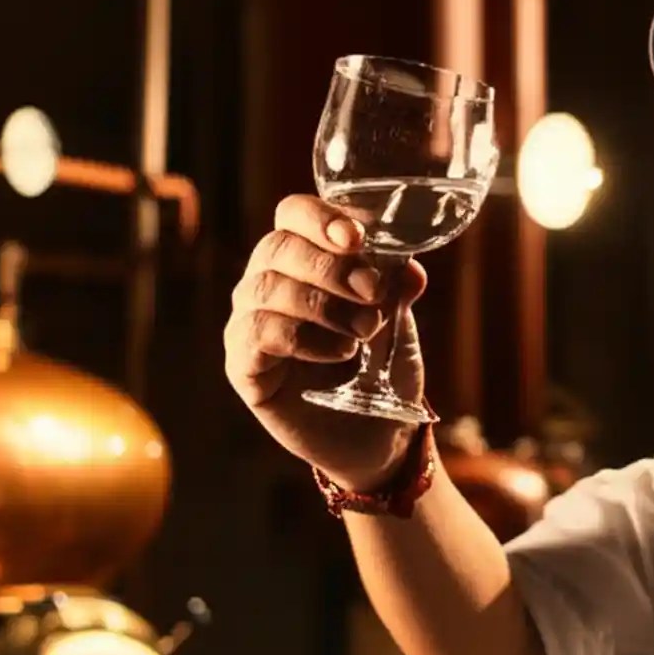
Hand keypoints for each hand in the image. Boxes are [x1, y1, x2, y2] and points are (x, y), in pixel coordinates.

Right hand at [224, 194, 428, 490]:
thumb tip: (410, 268)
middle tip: (373, 294)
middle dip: (332, 267)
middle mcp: (267, 282)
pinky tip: (339, 354)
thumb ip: (397, 293)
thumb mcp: (400, 327)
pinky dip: (304, 338)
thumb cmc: (382, 373)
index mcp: (303, 259)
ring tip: (365, 333)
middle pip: (278, 247)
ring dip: (324, 305)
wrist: (376, 439)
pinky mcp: (243, 364)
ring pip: (267, 288)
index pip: (292, 214)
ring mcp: (249, 322)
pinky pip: (260, 333)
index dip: (319, 217)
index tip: (356, 238)